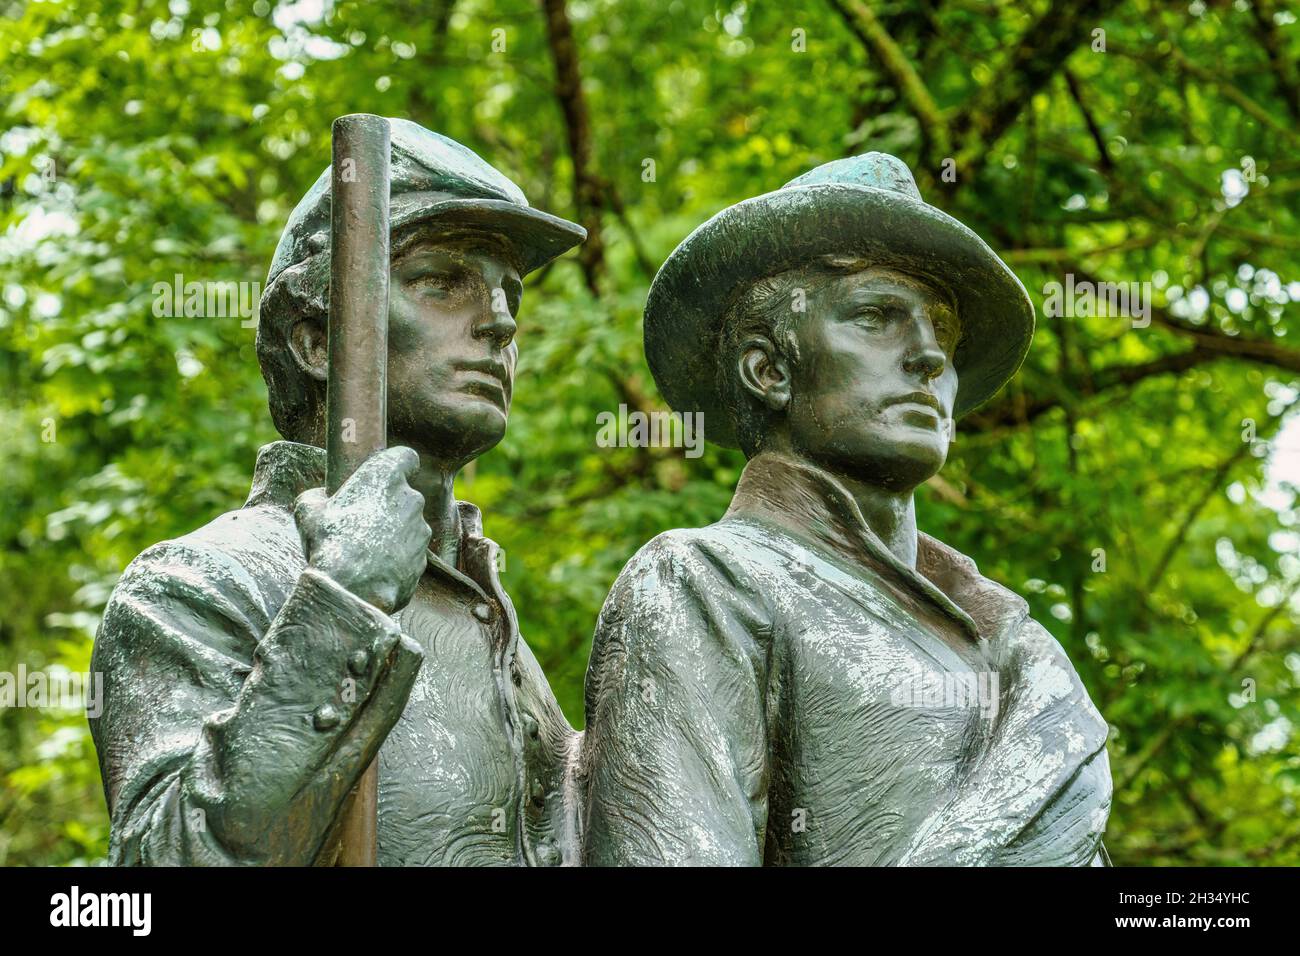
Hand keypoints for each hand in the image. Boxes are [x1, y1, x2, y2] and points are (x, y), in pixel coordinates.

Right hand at [294, 446, 430, 613]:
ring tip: (365, 551)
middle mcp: (411, 498)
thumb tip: (320, 498)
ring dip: (393, 534)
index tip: (390, 472)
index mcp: (386, 477)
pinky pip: (410, 553)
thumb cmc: (328, 542)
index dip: (399, 464)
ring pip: (409, 526)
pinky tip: (375, 570)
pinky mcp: (423, 559)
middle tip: (363, 520)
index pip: (406, 457)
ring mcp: (421, 530)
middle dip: (389, 505)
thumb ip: (318, 496)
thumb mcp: (308, 510)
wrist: (351, 588)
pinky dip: (397, 559)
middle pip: (405, 495)